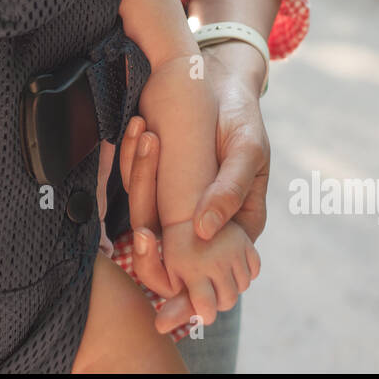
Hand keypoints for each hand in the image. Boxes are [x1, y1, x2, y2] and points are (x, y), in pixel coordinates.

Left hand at [119, 51, 269, 332]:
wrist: (220, 79)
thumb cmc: (242, 116)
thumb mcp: (247, 149)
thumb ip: (231, 189)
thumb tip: (205, 231)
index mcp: (238, 222)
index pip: (214, 269)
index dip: (189, 290)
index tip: (165, 299)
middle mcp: (206, 217)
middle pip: (174, 253)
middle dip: (151, 260)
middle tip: (138, 243)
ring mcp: (179, 198)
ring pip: (149, 212)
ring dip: (140, 175)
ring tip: (143, 136)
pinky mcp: (157, 176)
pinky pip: (137, 181)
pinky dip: (132, 158)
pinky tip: (136, 128)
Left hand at [157, 218, 258, 326]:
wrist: (190, 201)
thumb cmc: (173, 239)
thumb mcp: (162, 268)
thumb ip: (166, 298)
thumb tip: (159, 328)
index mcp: (193, 270)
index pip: (207, 311)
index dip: (204, 315)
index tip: (201, 311)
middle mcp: (217, 262)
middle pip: (228, 300)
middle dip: (220, 302)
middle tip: (210, 296)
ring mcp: (234, 250)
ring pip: (243, 285)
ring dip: (233, 285)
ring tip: (219, 280)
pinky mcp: (245, 241)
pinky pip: (253, 267)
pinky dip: (245, 270)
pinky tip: (231, 266)